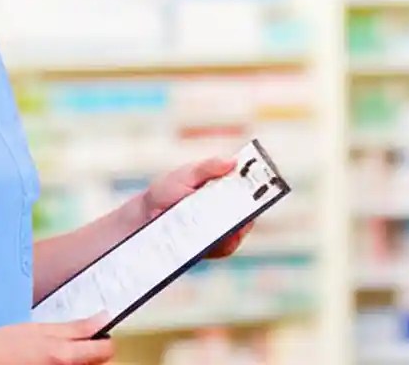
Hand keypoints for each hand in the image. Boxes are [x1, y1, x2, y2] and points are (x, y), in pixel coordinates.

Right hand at [0, 315, 113, 364]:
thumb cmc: (3, 345)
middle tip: (81, 346)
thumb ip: (76, 328)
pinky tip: (51, 362)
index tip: (101, 336)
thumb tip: (102, 319)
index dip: (106, 340)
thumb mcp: (41, 329)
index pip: (106, 351)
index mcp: (63, 356)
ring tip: (62, 355)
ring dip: (82, 362)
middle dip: (95, 355)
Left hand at [139, 157, 253, 258]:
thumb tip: (233, 161)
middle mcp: (227, 208)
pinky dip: (226, 243)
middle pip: (249, 209)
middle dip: (252, 208)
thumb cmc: (167, 189)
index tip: (262, 184)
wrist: (145, 216)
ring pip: (240, 230)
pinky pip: (227, 247)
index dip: (259, 185)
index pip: (248, 186)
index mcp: (224, 187)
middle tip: (250, 205)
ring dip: (240, 227)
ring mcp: (221, 229)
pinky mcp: (213, 247)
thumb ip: (208, 167)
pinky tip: (224, 237)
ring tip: (237, 223)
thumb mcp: (187, 173)